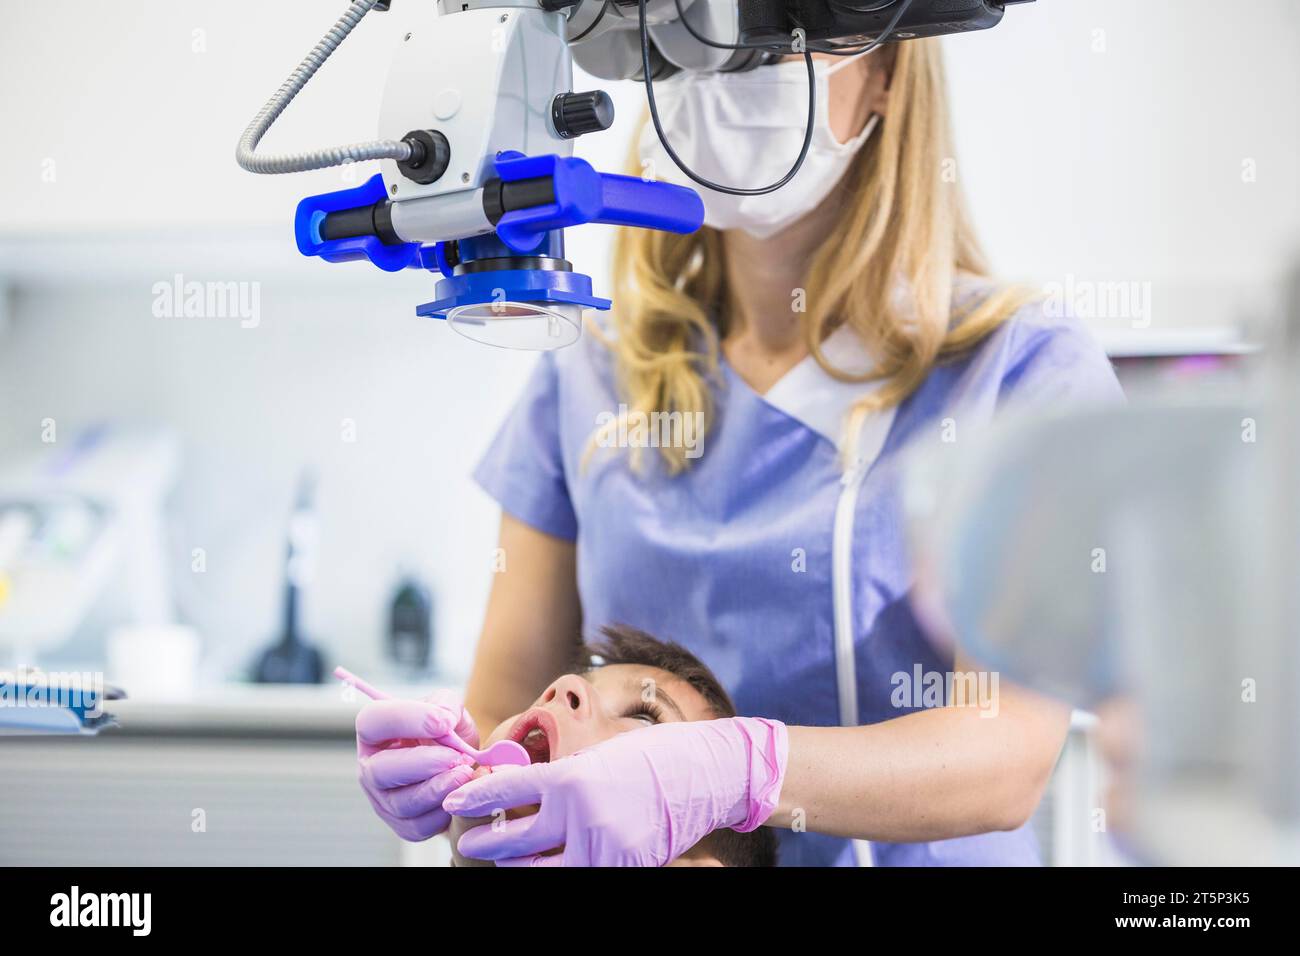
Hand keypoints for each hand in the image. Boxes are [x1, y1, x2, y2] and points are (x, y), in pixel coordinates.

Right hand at [355, 692, 479, 841]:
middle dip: (424, 764)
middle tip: (458, 758)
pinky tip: (459, 794)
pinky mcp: (402, 826)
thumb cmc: (447, 732)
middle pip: (380, 771)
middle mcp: (370, 767)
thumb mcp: (448, 709)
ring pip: (401, 804)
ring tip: (466, 774)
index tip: (444, 722)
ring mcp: (382, 800)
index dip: (407, 719)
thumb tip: (444, 718)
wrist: (462, 764)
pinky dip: (443, 811)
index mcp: (375, 731)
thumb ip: (446, 704)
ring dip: (438, 789)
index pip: (372, 721)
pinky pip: (419, 826)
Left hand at [444, 717, 786, 865]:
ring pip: (538, 870)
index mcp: (570, 779)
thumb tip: (514, 795)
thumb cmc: (645, 756)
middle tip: (467, 842)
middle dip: (484, 843)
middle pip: (513, 841)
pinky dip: (556, 873)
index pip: (507, 791)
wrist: (699, 773)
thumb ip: (557, 780)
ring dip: (513, 865)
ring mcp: (601, 848)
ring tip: (501, 859)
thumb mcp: (593, 757)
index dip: (475, 798)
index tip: (454, 802)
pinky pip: (576, 877)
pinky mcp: (621, 868)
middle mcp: (580, 816)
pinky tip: (544, 866)